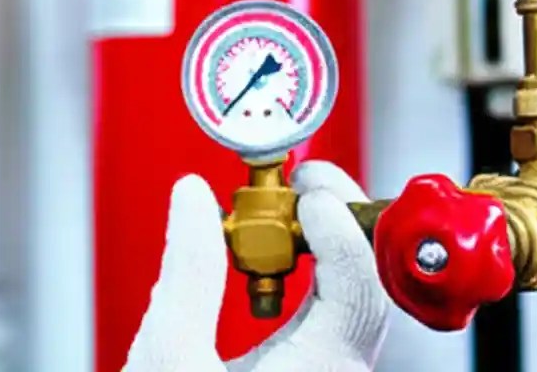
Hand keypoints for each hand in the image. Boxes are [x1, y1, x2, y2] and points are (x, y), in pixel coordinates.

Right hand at [122, 161, 390, 371]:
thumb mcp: (168, 352)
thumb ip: (185, 269)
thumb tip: (193, 200)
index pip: (362, 284)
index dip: (340, 226)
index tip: (306, 190)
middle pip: (368, 287)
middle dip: (341, 225)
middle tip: (305, 183)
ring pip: (354, 303)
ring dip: (329, 250)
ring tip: (290, 211)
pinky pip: (334, 323)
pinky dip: (314, 280)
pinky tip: (282, 259)